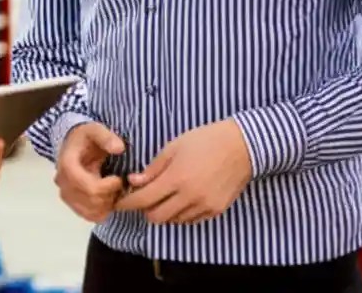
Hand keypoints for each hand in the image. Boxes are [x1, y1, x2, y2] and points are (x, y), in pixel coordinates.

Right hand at [55, 122, 126, 222]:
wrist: (72, 144)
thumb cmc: (84, 138)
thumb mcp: (95, 130)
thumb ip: (106, 137)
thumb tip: (119, 148)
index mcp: (67, 165)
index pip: (88, 187)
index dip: (107, 187)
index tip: (118, 179)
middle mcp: (63, 183)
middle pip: (90, 201)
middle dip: (110, 195)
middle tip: (118, 184)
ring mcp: (66, 195)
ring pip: (90, 211)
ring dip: (106, 204)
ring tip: (112, 190)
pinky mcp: (72, 203)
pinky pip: (88, 216)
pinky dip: (101, 211)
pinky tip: (107, 198)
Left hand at [115, 119, 251, 224]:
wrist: (242, 146)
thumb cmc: (205, 140)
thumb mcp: (173, 148)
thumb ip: (153, 168)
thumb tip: (134, 182)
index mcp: (176, 178)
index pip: (144, 199)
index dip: (127, 203)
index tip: (119, 202)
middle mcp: (190, 197)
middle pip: (157, 217)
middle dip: (144, 210)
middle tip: (142, 198)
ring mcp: (204, 206)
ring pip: (174, 220)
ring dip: (163, 212)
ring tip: (164, 196)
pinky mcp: (216, 210)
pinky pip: (191, 219)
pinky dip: (180, 214)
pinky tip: (181, 199)